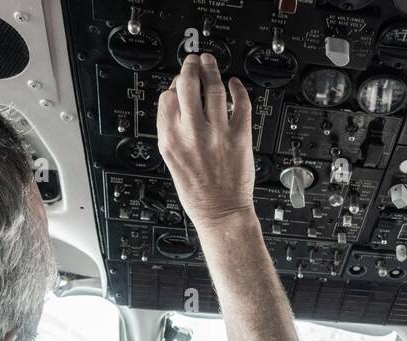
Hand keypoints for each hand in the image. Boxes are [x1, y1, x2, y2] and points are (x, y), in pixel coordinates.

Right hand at [157, 53, 254, 230]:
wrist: (221, 213)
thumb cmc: (198, 194)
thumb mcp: (172, 162)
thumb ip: (172, 133)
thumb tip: (176, 105)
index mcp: (170, 140)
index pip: (166, 98)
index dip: (172, 86)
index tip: (178, 83)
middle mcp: (192, 133)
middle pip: (187, 85)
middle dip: (189, 67)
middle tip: (193, 61)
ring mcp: (217, 133)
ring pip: (213, 88)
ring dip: (211, 70)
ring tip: (210, 63)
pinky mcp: (239, 137)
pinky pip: (240, 103)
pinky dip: (237, 89)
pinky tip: (234, 84)